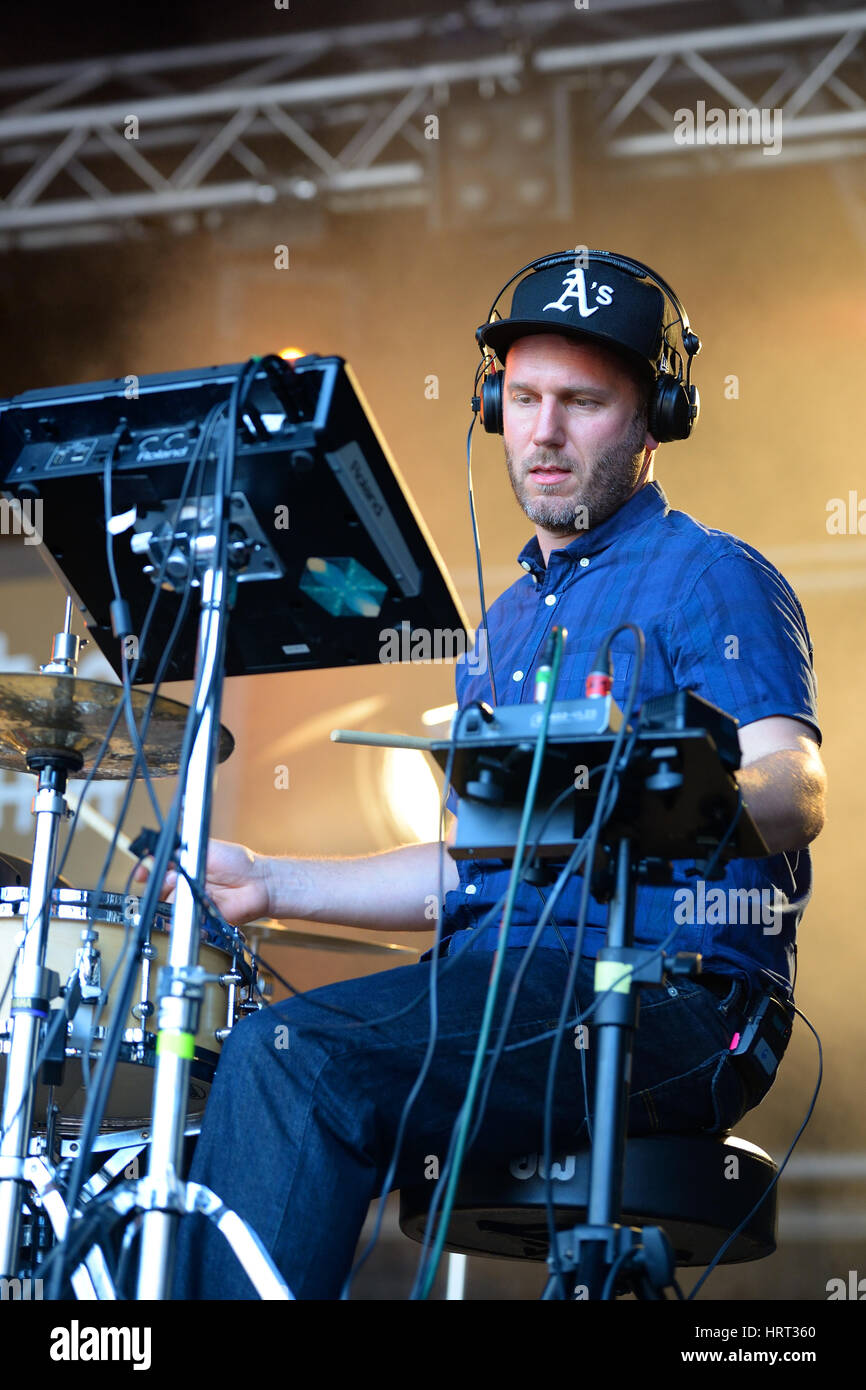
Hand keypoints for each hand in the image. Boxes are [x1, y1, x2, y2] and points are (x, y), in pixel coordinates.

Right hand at [133, 839, 271, 926]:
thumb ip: (182, 851)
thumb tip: (162, 856)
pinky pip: (182, 918)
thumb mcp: (208, 848)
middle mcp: (185, 881)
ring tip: (192, 890)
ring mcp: (190, 899)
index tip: (142, 873)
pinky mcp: (197, 916)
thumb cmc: (239, 863)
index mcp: (185, 863)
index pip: (157, 866)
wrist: (258, 884)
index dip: (146, 869)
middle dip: (161, 883)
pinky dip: (185, 913)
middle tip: (174, 879)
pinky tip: (195, 904)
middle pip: (159, 886)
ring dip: (176, 897)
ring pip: (168, 903)